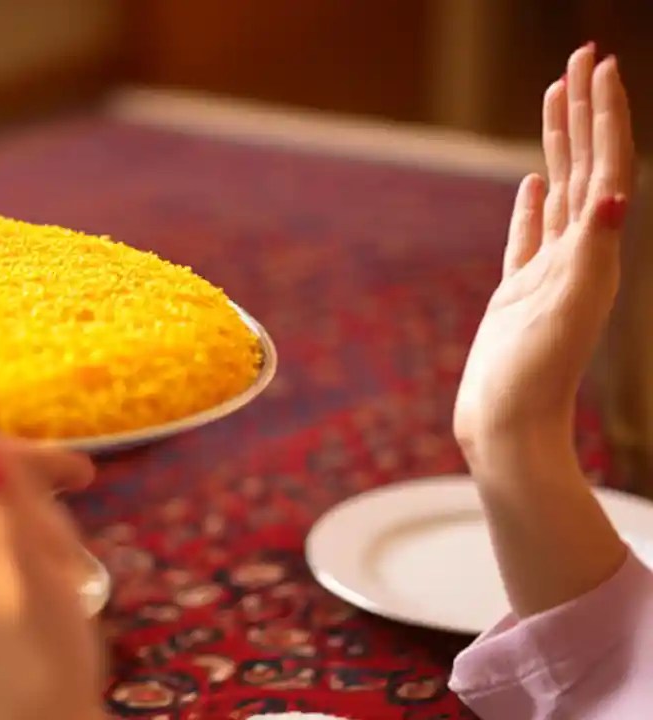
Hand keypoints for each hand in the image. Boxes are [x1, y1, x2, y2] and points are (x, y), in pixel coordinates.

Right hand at [454, 48, 634, 450]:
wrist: (508, 428)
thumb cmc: (536, 377)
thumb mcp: (571, 308)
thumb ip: (594, 250)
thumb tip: (617, 195)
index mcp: (597, 251)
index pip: (606, 166)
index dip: (602, 115)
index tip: (596, 64)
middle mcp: (582, 255)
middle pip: (587, 167)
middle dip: (584, 112)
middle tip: (581, 57)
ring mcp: (550, 273)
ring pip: (560, 194)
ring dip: (560, 146)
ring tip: (556, 100)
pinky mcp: (521, 295)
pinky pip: (531, 237)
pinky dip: (534, 206)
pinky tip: (532, 185)